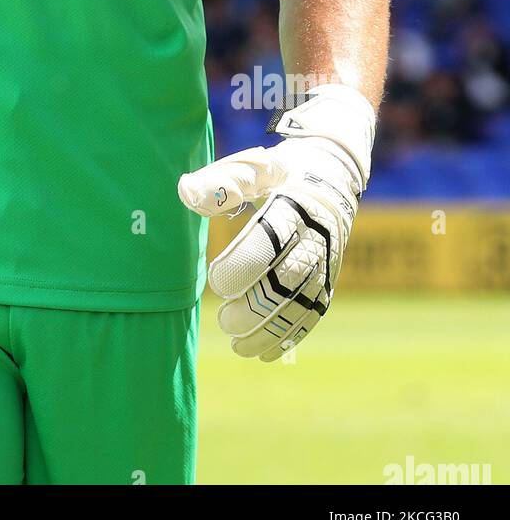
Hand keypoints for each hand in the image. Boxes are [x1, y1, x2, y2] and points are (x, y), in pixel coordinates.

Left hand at [177, 85, 374, 360]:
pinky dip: (291, 335)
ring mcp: (327, 260)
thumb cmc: (279, 171)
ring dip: (271, 330)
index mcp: (294, 204)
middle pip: (288, 279)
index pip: (271, 240)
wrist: (332, 174)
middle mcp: (316, 235)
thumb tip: (187, 193)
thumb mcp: (252, 166)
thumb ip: (220, 181)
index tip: (218, 282)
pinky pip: (315, 312)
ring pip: (303, 303)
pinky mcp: (330, 278)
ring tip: (237, 345)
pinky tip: (264, 353)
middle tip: (224, 319)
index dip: (244, 265)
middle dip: (255, 306)